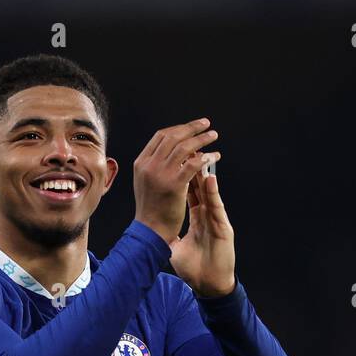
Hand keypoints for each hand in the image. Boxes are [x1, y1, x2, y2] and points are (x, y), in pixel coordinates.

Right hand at [133, 118, 221, 244]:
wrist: (150, 231)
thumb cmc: (151, 209)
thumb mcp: (145, 181)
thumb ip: (155, 165)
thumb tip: (170, 151)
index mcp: (141, 162)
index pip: (161, 136)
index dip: (178, 128)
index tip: (191, 126)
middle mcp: (149, 164)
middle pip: (173, 136)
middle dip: (192, 127)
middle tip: (206, 124)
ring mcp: (160, 174)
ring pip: (185, 147)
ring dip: (202, 139)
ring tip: (213, 136)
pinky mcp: (174, 184)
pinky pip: (193, 164)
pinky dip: (205, 157)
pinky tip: (213, 156)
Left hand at [168, 157, 235, 297]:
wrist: (210, 285)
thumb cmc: (194, 269)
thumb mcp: (177, 249)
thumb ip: (169, 236)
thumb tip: (154, 230)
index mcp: (199, 218)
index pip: (190, 192)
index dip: (182, 175)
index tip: (173, 161)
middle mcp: (208, 217)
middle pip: (201, 187)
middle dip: (195, 166)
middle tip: (188, 149)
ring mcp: (216, 222)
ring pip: (210, 193)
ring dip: (205, 173)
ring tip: (201, 155)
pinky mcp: (223, 229)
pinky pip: (216, 207)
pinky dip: (212, 192)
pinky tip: (209, 178)